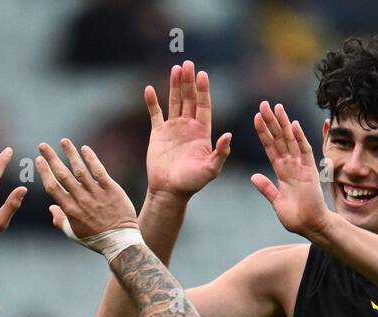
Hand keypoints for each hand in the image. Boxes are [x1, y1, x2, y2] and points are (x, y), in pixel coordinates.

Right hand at [36, 139, 137, 239]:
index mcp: (70, 210)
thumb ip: (60, 221)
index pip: (53, 187)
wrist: (120, 242)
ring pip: (80, 170)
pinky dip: (92, 159)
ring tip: (63, 141)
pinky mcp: (111, 190)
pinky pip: (99, 171)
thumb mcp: (74, 234)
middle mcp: (81, 200)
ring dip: (70, 154)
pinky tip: (84, 148)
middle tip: (43, 145)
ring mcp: (96, 194)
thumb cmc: (96, 239)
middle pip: (63, 175)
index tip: (39, 160)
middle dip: (51, 159)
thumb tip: (51, 208)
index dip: (44, 172)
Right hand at [145, 60, 231, 199]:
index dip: (203, 90)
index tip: (202, 74)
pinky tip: (149, 89)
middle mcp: (188, 126)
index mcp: (202, 131)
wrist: (169, 191)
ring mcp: (173, 128)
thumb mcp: (211, 169)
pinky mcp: (157, 134)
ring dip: (174, 85)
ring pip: (174, 101)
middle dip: (189, 82)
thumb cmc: (191, 183)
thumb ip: (221, 152)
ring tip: (175, 69)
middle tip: (188, 64)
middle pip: (190, 98)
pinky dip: (152, 102)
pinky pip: (155, 114)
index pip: (204, 105)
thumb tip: (229, 135)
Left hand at [250, 102, 333, 239]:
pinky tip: (293, 124)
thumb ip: (266, 188)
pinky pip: (304, 151)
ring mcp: (301, 167)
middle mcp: (291, 165)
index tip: (256, 117)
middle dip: (271, 122)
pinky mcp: (309, 172)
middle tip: (263, 103)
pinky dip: (299, 138)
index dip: (264, 132)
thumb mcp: (276, 201)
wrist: (311, 226)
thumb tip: (254, 176)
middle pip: (280, 139)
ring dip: (282, 124)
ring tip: (275, 107)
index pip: (271, 147)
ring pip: (290, 141)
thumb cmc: (296, 216)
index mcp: (282, 171)